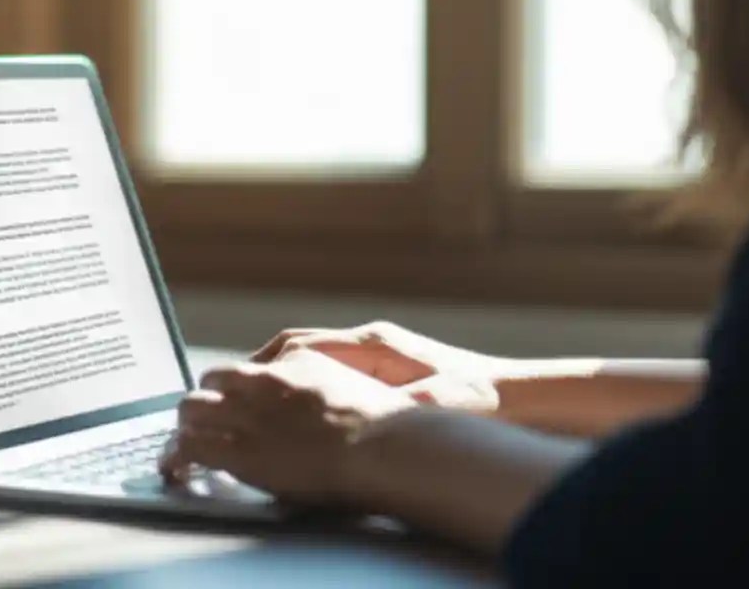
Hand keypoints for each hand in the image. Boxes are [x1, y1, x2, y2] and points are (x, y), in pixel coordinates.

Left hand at [158, 348, 416, 506]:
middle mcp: (261, 382)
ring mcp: (248, 415)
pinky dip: (176, 458)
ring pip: (190, 410)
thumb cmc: (382, 423)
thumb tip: (307, 395)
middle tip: (197, 427)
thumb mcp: (348, 381)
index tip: (224, 403)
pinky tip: (174, 469)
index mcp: (290, 362)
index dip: (225, 390)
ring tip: (178, 450)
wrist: (383, 445)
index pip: (241, 370)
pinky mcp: (241, 452)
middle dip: (200, 406)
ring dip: (184, 429)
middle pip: (208, 384)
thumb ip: (317, 381)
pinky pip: (191, 447)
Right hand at [252, 322, 501, 413]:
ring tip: (251, 397)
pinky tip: (292, 404)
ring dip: (279, 371)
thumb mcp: (441, 403)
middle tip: (232, 390)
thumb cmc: (481, 401)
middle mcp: (372, 340)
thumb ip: (407, 401)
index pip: (307, 343)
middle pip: (300, 344)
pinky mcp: (383, 364)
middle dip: (262, 365)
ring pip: (311, 352)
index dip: (269, 362)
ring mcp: (376, 350)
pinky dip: (302, 378)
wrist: (516, 394)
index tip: (242, 381)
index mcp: (377, 344)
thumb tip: (383, 406)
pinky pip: (328, 365)